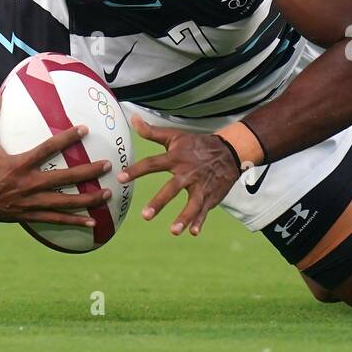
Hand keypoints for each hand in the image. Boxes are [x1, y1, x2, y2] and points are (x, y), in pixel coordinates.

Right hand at [0, 94, 112, 227]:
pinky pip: (57, 220)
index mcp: (19, 164)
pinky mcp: (31, 216)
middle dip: (88, 172)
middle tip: (108, 165)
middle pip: (64, 178)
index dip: (66, 138)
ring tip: (109, 193)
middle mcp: (28, 184)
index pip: (47, 149)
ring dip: (88, 198)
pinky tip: (93, 222)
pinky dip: (75, 221)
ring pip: (65, 202)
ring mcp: (31, 202)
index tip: (85, 129)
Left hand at [117, 116, 240, 236]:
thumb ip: (152, 132)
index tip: (121, 178)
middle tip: (145, 216)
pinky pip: (205, 210)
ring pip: (193, 204)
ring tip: (174, 231)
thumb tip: (132, 118)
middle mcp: (188, 173)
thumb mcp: (175, 137)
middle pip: (173, 188)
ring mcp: (201, 186)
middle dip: (160, 202)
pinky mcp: (210, 196)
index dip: (137, 170)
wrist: (230, 151)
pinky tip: (194, 232)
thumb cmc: (197, 145)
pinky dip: (200, 221)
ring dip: (184, 217)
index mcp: (177, 158)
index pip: (153, 164)